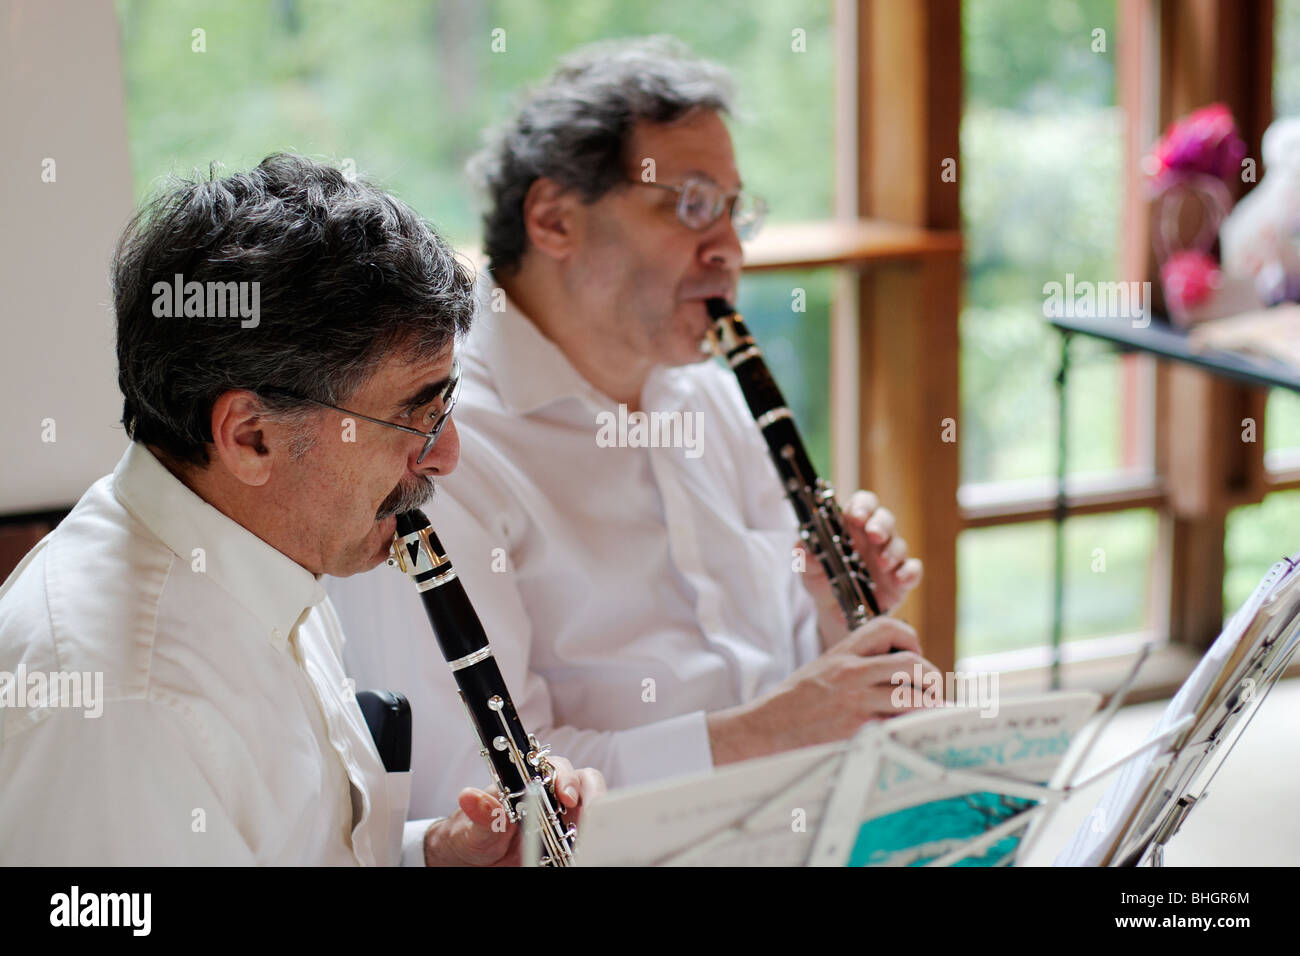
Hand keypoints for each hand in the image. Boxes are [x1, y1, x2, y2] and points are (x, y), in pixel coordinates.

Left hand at [423, 756, 605, 865]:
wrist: (472, 862)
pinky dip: (587, 841)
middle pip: (582, 782)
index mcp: (526, 783)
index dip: (565, 777)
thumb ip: (480, 813)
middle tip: (588, 815)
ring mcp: (560, 817)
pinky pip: (584, 835)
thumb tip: (468, 796)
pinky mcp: (564, 839)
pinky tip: (579, 851)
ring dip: (591, 820)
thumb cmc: (471, 835)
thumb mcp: (473, 828)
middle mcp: (548, 795)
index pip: (553, 767)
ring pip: (588, 808)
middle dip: (590, 794)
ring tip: (585, 838)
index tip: (566, 796)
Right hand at [706, 618, 942, 765]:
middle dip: (932, 679)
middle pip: (912, 663)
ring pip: (913, 698)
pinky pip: (899, 727)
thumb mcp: (821, 669)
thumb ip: (854, 666)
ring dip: (927, 707)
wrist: (764, 730)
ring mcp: (855, 702)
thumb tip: (895, 673)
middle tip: (932, 692)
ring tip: (925, 716)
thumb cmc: (792, 704)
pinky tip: (909, 735)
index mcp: (842, 653)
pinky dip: (911, 730)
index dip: (911, 639)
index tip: (915, 657)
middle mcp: (851, 673)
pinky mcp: (857, 731)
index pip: (889, 628)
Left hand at [799, 489, 922, 648]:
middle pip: (885, 518)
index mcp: (851, 527)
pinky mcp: (900, 579)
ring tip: (881, 563)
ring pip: (899, 544)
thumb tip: (803, 543)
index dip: (862, 505)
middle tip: (873, 534)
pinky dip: (909, 573)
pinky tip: (900, 579)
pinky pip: (913, 570)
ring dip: (891, 551)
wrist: (833, 613)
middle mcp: (873, 538)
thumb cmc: (822, 579)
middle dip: (881, 524)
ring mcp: (889, 557)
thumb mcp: (808, 568)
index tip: (855, 515)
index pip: (862, 504)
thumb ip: (806, 555)